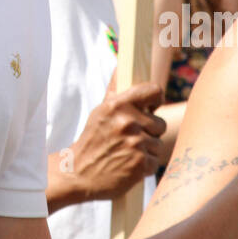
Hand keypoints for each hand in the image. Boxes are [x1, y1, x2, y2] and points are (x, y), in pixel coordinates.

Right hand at [50, 81, 165, 205]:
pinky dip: (144, 166)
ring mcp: (135, 143)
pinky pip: (155, 162)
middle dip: (149, 132)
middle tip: (129, 139)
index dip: (156, 99)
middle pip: (159, 123)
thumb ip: (116, 93)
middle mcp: (127, 122)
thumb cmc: (92, 140)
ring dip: (146, 150)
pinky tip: (128, 166)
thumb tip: (121, 65)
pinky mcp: (140, 164)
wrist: (78, 173)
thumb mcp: (100, 112)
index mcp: (117, 105)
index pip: (154, 91)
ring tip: (126, 153)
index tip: (151, 107)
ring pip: (158, 144)